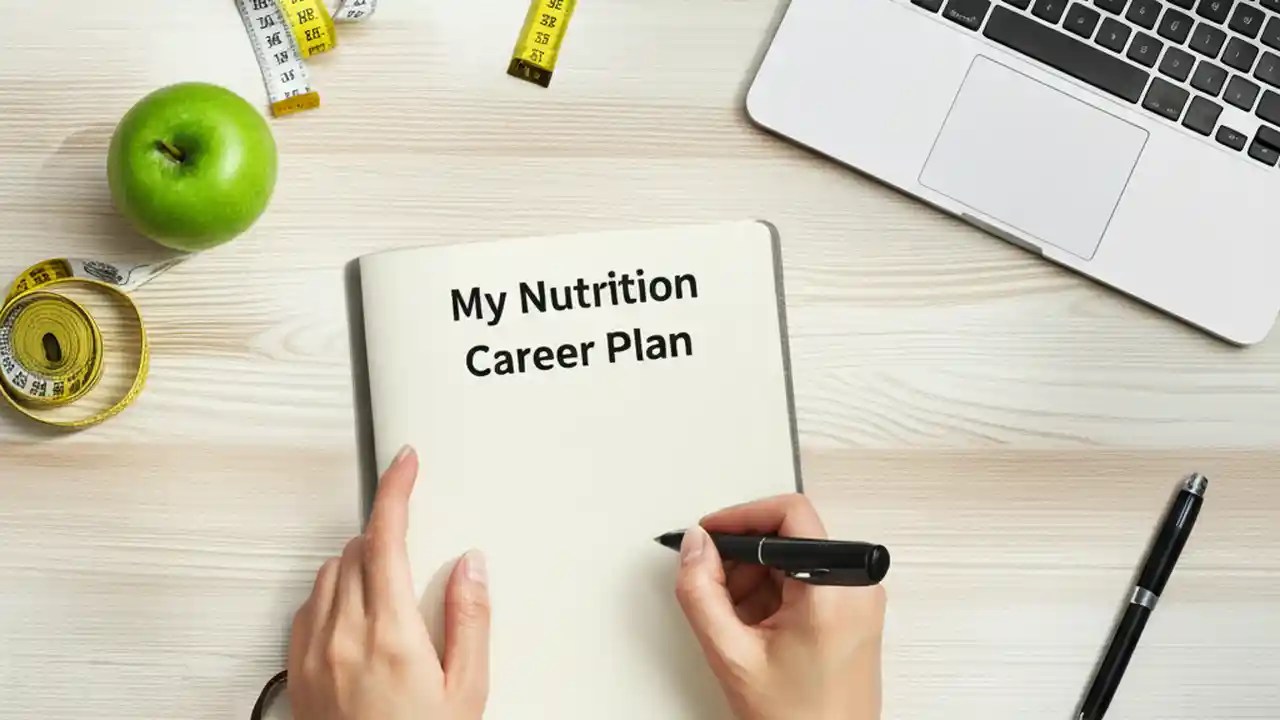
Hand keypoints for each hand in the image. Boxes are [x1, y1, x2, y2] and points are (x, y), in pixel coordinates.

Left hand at [288, 446, 490, 719]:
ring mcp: (312, 654)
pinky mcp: (296, 670)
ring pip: (327, 574)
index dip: (395, 490)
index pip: (385, 538)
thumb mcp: (468, 690)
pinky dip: (331, 595)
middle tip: (414, 549)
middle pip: (354, 550)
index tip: (404, 464)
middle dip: (385, 535)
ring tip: (389, 590)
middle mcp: (342, 637)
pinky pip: (307, 607)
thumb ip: (471, 620)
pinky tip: (355, 616)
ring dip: (356, 564)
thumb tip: (471, 566)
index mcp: (391, 635)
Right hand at [675, 494, 885, 719]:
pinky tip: (754, 629)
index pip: (790, 513)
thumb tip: (695, 547)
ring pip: (794, 559)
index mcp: (835, 590)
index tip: (711, 534)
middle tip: (712, 587)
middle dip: (743, 558)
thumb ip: (702, 593)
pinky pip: (806, 581)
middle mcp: (857, 587)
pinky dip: (771, 594)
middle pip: (789, 536)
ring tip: (734, 621)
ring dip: (754, 579)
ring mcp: (858, 600)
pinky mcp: (852, 613)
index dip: (742, 516)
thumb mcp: (733, 656)